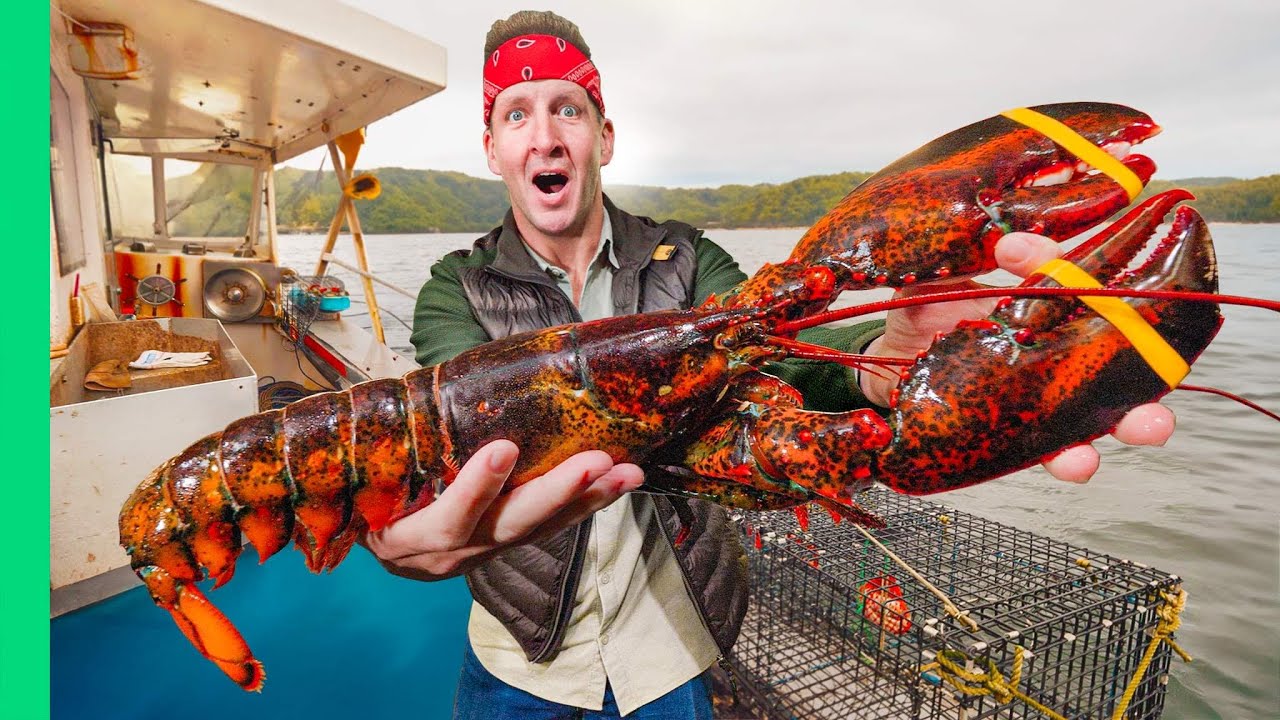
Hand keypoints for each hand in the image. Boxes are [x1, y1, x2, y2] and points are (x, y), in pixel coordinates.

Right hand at [364, 439, 643, 579]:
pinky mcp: (506, 545)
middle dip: (555, 494)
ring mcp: (482, 552)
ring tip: (627, 473)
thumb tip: (439, 375)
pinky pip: (550, 528)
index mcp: (406, 535)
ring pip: (540, 530)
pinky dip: (584, 504)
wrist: (370, 539)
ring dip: (587, 500)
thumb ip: (405, 434)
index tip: (502, 449)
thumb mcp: (372, 467)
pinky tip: (617, 481)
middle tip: (596, 463)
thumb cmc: (370, 485)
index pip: (446, 517)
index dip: (475, 488)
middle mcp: (449, 553)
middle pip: (508, 528)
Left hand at [858, 232, 1175, 482]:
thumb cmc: (921, 316)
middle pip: (1120, 349)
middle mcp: (1059, 345)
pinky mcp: (1028, 435)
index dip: (1051, 260)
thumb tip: (996, 239)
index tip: (1012, 251)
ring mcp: (1049, 392)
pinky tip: (1078, 463)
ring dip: (1132, 419)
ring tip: (1147, 426)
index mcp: (1046, 299)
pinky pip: (1058, 451)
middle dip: (1150, 357)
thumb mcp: (936, 282)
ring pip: (1106, 408)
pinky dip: (1072, 459)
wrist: (888, 371)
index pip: (1069, 274)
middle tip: (1165, 362)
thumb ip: (962, 261)